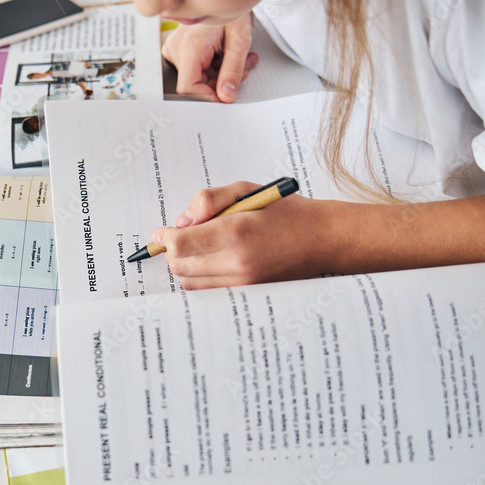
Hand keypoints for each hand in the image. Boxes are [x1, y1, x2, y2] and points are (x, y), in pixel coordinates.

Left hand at [152, 182, 338, 287]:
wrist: (323, 239)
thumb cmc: (286, 211)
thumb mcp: (246, 190)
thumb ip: (209, 201)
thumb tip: (181, 222)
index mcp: (236, 231)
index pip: (181, 243)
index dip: (165, 238)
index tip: (161, 233)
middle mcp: (237, 261)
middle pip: (180, 265)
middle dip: (172, 251)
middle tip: (178, 238)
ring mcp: (243, 282)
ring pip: (190, 282)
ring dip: (185, 266)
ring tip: (197, 249)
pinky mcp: (247, 294)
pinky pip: (208, 291)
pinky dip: (200, 279)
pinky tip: (210, 263)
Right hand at [161, 14, 258, 101]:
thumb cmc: (232, 8)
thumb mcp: (239, 40)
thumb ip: (233, 70)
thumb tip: (226, 95)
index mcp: (188, 47)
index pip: (188, 88)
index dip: (208, 97)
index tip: (225, 98)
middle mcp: (177, 49)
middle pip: (196, 83)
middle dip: (221, 82)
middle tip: (242, 71)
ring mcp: (176, 49)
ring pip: (199, 77)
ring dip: (222, 73)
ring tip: (239, 60)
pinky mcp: (180, 49)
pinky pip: (197, 68)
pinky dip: (216, 66)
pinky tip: (227, 56)